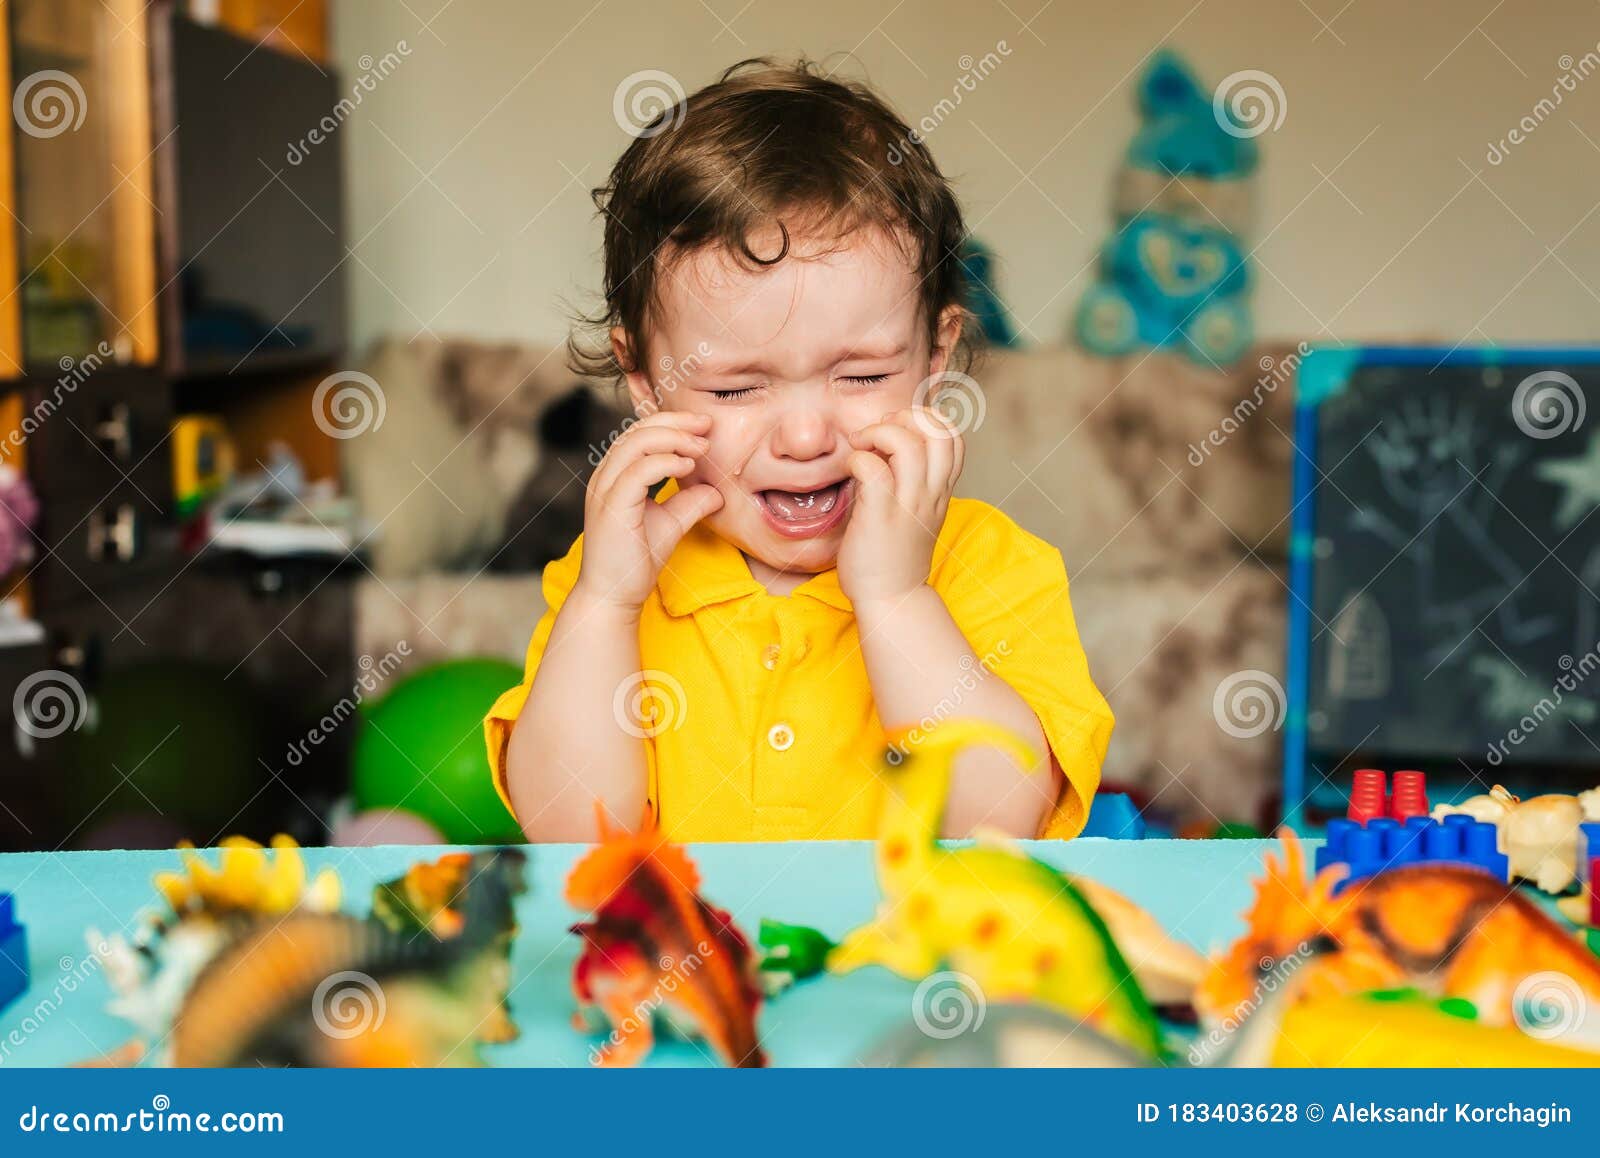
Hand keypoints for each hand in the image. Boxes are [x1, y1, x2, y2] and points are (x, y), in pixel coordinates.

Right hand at [573, 410, 722, 613]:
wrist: (615, 596)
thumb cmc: (635, 561)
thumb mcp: (670, 524)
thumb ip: (689, 503)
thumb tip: (717, 491)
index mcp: (615, 476)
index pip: (640, 433)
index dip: (672, 424)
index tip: (703, 428)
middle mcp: (605, 477)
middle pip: (637, 430)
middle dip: (675, 422)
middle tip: (707, 426)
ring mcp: (605, 490)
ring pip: (636, 443)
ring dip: (674, 439)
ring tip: (702, 446)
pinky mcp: (612, 506)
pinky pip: (637, 470)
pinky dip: (665, 462)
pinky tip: (687, 466)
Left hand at [837, 406, 964, 610]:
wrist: (891, 599)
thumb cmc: (893, 554)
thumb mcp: (917, 511)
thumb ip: (912, 479)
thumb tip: (887, 444)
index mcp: (940, 490)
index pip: (953, 435)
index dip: (926, 418)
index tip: (899, 429)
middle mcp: (930, 493)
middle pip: (938, 430)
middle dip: (905, 416)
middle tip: (878, 434)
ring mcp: (907, 504)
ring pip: (906, 443)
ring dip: (878, 433)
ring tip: (862, 446)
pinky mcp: (880, 516)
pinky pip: (872, 469)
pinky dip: (858, 459)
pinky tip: (851, 470)